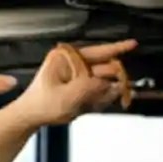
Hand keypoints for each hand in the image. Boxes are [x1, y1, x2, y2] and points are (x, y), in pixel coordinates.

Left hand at [9, 39, 138, 126]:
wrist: (30, 117)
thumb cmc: (40, 104)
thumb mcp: (66, 97)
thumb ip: (90, 88)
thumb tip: (109, 85)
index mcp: (66, 58)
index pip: (96, 51)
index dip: (116, 48)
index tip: (132, 44)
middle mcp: (73, 63)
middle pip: (104, 67)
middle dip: (115, 80)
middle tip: (123, 90)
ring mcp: (77, 75)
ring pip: (104, 81)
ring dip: (107, 92)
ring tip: (98, 102)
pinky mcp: (79, 87)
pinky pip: (98, 91)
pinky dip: (100, 98)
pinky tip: (93, 104)